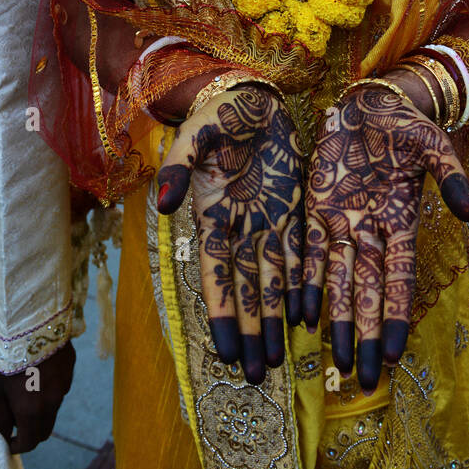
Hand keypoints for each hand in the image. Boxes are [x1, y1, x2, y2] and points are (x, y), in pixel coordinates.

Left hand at [0, 342, 75, 453]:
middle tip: (16, 422)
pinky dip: (49, 388)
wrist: (28, 319)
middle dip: (31, 432)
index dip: (18, 446)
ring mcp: (65, 383)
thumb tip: (6, 432)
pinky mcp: (70, 366)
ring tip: (25, 391)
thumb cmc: (3, 355)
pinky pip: (60, 386)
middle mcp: (53, 401)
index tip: (9, 442)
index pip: (30, 443)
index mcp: (32, 411)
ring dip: (41, 409)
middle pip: (46, 429)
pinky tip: (37, 372)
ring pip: (54, 407)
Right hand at [156, 84, 302, 384]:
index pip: (216, 273)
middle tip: (255, 374)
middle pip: (245, 287)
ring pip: (271, 279)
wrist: (252, 94)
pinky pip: (297, 254)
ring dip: (273, 319)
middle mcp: (239, 226)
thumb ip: (178, 167)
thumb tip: (164, 205)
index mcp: (211, 213)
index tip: (224, 350)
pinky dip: (300, 286)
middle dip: (249, 331)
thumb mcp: (195, 134)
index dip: (222, 312)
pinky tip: (304, 317)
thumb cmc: (218, 114)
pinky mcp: (292, 209)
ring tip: (276, 360)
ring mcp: (266, 220)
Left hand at [303, 84, 468, 392]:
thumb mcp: (433, 146)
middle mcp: (372, 231)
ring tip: (335, 363)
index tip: (394, 353)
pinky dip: (308, 284)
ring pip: (339, 282)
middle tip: (361, 380)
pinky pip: (311, 254)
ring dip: (337, 322)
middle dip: (365, 336)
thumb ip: (450, 178)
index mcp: (402, 221)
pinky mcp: (317, 208)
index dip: (396, 316)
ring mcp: (343, 222)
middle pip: (368, 293)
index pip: (399, 279)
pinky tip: (303, 318)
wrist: (373, 101)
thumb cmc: (408, 124)